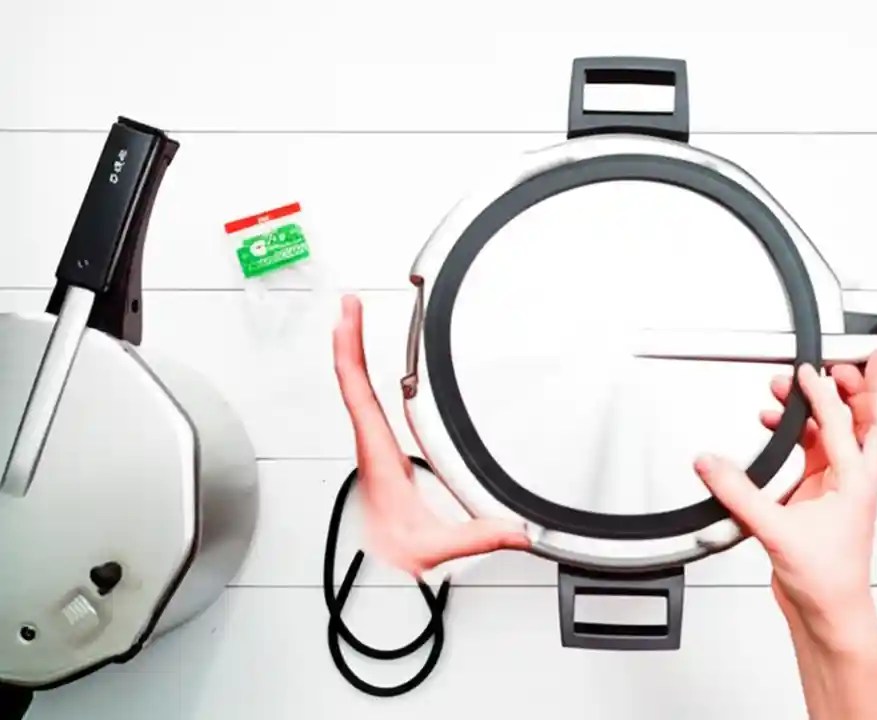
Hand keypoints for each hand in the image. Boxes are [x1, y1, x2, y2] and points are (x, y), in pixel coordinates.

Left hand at [333, 295, 529, 574]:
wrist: (382, 571)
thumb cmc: (396, 556)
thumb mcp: (435, 549)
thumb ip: (477, 537)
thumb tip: (515, 528)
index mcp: (378, 454)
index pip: (357, 392)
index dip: (350, 349)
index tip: (348, 315)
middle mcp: (371, 445)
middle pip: (351, 380)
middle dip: (349, 337)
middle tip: (349, 302)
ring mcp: (374, 447)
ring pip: (354, 389)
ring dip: (353, 352)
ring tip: (354, 321)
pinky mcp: (382, 451)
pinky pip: (365, 403)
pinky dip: (363, 375)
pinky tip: (371, 365)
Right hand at [694, 352, 876, 718]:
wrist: (831, 614)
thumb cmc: (828, 581)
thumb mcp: (777, 532)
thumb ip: (741, 493)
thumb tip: (712, 463)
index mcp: (855, 482)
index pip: (841, 423)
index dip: (825, 393)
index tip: (808, 371)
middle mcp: (853, 480)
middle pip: (871, 420)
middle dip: (863, 386)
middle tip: (851, 359)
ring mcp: (840, 489)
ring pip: (842, 435)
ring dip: (826, 408)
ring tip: (801, 386)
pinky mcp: (821, 500)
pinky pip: (815, 455)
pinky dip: (800, 435)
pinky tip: (777, 429)